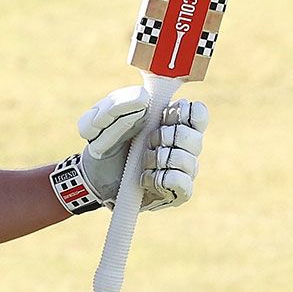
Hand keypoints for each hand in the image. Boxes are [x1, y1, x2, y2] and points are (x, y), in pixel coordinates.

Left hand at [70, 87, 207, 211]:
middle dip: (165, 138)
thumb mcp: (102, 119)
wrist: (93, 176)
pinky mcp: (178, 193)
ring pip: (189, 162)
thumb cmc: (103, 143)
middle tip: (146, 141)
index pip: (198, 113)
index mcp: (173, 121)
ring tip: (142, 162)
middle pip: (195, 138)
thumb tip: (144, 99)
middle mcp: (183, 145)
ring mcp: (183, 169)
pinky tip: (144, 178)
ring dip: (159, 160)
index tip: (162, 117)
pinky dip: (161, 180)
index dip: (183, 114)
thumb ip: (120, 105)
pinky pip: (183, 185)